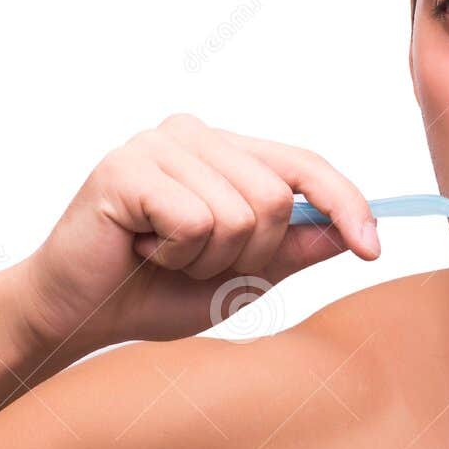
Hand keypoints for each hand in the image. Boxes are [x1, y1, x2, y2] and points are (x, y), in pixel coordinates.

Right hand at [3, 114, 379, 355]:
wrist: (76, 314)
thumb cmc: (153, 292)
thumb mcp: (241, 279)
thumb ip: (292, 252)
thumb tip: (350, 234)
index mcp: (224, 151)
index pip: (304, 163)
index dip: (345, 203)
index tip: (372, 247)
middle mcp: (193, 134)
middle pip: (275, 197)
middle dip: (249, 253)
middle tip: (196, 263)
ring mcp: (157, 145)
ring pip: (238, 212)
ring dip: (207, 259)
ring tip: (164, 255)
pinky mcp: (127, 167)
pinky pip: (195, 220)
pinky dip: (175, 253)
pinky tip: (141, 249)